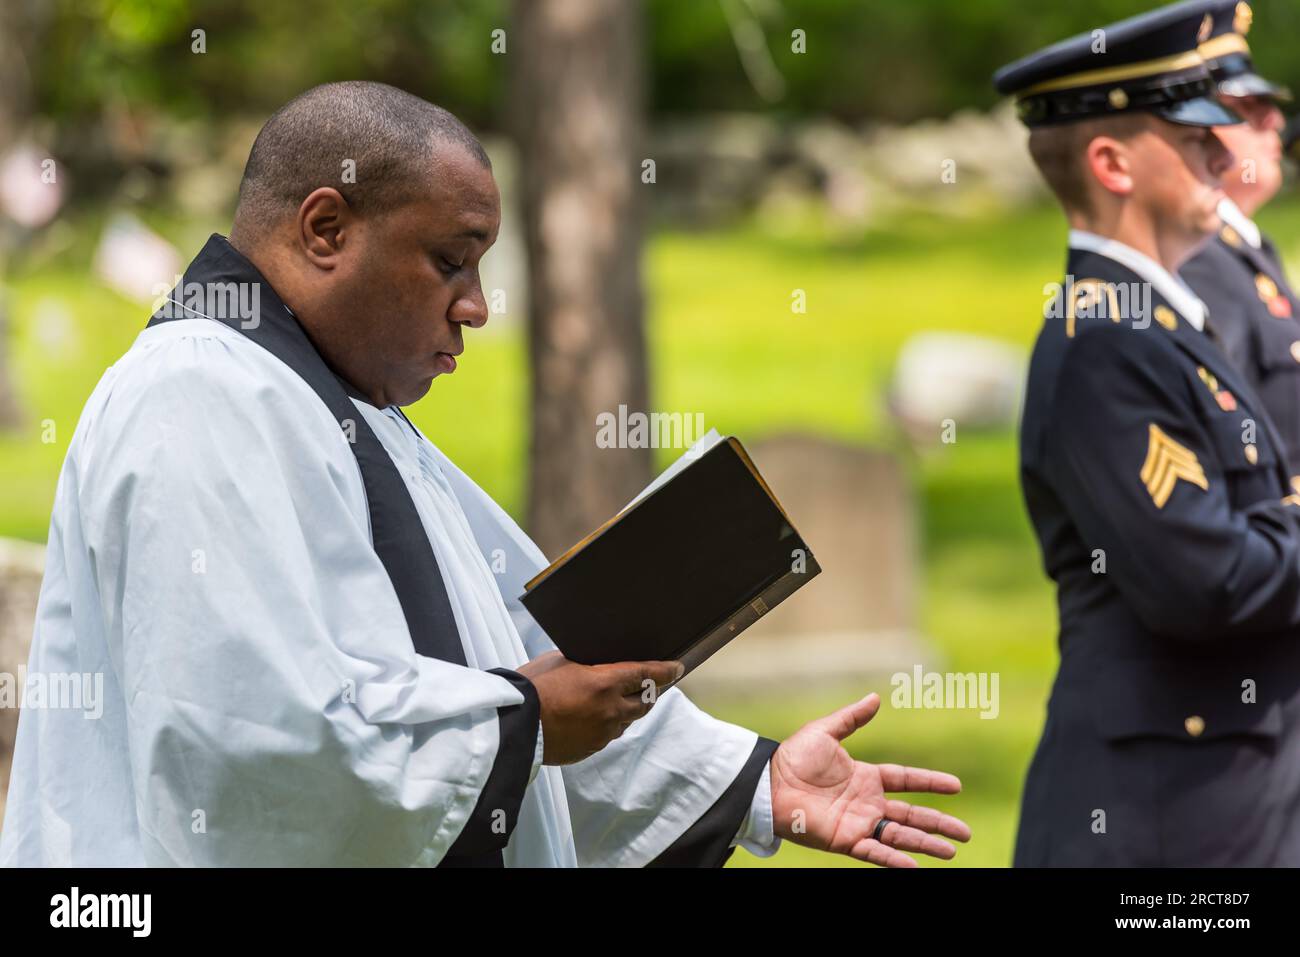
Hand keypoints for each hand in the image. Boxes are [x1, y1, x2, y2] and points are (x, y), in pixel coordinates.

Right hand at [517, 651, 682, 764]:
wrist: (513, 725)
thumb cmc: (532, 687)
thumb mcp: (560, 661)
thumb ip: (585, 663)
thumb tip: (595, 664)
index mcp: (606, 683)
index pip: (648, 674)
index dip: (666, 671)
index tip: (677, 668)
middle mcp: (611, 710)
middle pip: (645, 702)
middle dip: (652, 692)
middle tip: (653, 684)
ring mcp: (602, 733)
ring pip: (626, 721)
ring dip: (627, 710)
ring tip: (617, 700)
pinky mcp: (590, 749)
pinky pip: (607, 735)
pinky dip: (606, 724)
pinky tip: (592, 718)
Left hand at [770, 692, 970, 866]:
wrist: (768, 782)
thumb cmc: (793, 757)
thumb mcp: (825, 731)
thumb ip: (852, 718)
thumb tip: (876, 697)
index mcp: (865, 777)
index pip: (906, 780)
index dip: (930, 783)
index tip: (957, 786)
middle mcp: (866, 803)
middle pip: (911, 815)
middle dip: (938, 823)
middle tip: (964, 833)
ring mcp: (857, 823)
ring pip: (900, 836)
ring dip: (925, 844)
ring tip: (952, 851)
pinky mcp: (844, 840)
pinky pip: (874, 852)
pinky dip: (894, 860)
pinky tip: (916, 866)